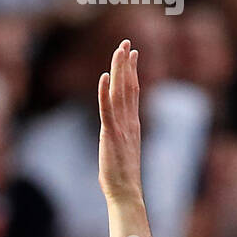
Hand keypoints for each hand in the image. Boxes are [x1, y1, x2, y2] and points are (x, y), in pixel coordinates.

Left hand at [98, 40, 142, 203]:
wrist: (125, 193)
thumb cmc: (121, 179)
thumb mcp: (122, 152)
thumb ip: (121, 138)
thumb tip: (117, 135)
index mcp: (132, 125)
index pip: (133, 92)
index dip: (132, 71)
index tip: (132, 54)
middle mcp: (129, 122)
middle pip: (129, 86)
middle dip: (127, 63)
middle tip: (126, 42)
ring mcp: (121, 127)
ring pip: (120, 92)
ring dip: (119, 70)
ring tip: (119, 49)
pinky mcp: (110, 135)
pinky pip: (107, 110)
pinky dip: (105, 92)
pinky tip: (103, 77)